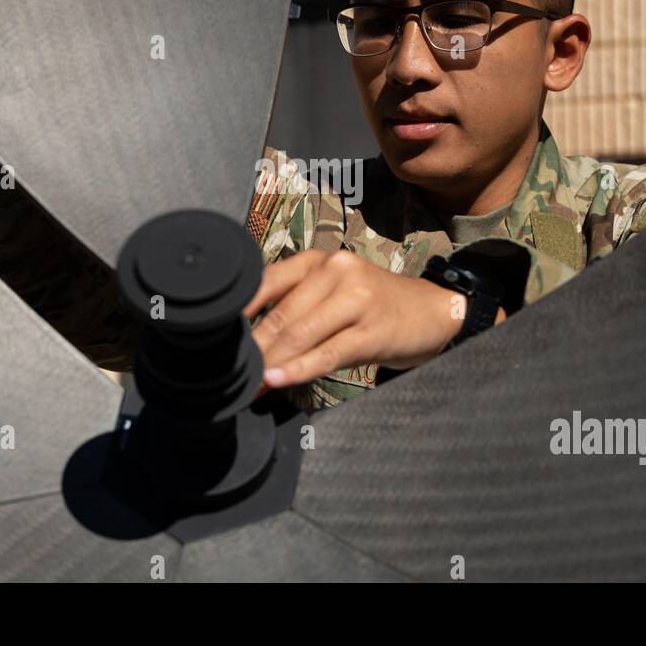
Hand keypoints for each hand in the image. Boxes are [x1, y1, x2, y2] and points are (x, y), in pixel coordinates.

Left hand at [243, 250, 490, 391]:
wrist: (433, 311)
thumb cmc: (373, 306)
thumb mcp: (333, 293)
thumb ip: (295, 305)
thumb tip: (249, 340)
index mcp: (318, 261)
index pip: (265, 282)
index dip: (236, 313)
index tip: (212, 336)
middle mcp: (335, 271)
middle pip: (281, 314)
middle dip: (251, 348)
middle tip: (228, 373)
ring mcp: (356, 299)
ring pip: (300, 334)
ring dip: (269, 363)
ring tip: (248, 384)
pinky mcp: (372, 329)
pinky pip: (328, 353)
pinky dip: (299, 369)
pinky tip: (277, 380)